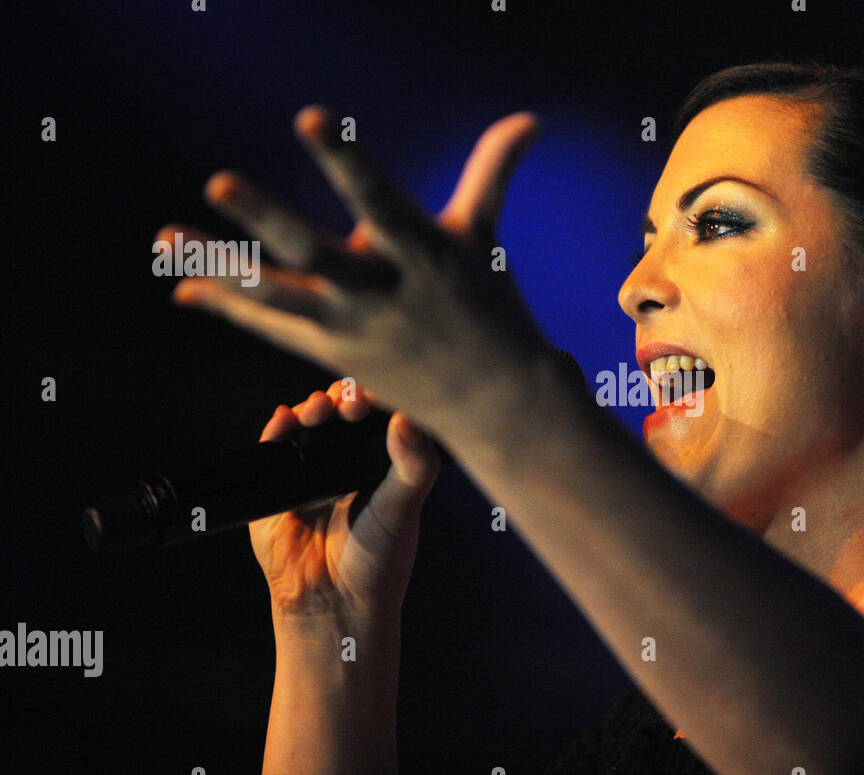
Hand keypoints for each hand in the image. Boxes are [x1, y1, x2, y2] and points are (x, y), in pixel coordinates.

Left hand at [160, 106, 546, 438]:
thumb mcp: (485, 235)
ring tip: (165, 240)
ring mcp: (354, 329)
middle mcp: (384, 294)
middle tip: (218, 182)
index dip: (348, 159)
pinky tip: (184, 286)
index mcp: (425, 256)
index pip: (381, 200)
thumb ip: (493, 171)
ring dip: (222, 268)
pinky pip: (273, 328)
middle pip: (317, 254)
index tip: (312, 118)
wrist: (494, 401)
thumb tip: (531, 118)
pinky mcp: (334, 355)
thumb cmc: (490, 306)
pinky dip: (229, 306)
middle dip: (266, 218)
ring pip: (281, 297)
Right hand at [251, 380, 439, 620]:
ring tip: (317, 409)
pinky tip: (283, 419)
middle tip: (347, 403)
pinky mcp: (277, 487)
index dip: (377, 400)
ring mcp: (310, 472)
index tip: (376, 399)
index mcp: (382, 463)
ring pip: (307, 426)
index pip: (379, 417)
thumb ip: (413, 465)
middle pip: (340, 414)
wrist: (335, 603)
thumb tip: (406, 417)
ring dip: (310, 408)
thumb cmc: (379, 558)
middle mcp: (346, 462)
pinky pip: (273, 450)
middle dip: (342, 399)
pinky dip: (275, 429)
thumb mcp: (403, 508)